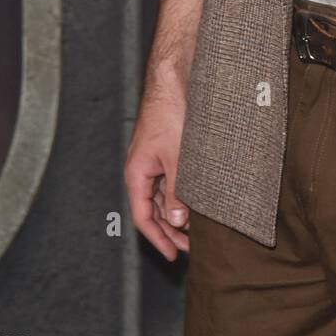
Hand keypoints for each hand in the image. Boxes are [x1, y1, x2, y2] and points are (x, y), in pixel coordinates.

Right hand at [124, 92, 190, 260]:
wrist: (175, 79)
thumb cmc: (170, 113)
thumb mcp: (177, 157)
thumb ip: (176, 190)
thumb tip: (177, 221)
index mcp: (136, 174)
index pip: (144, 218)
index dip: (158, 239)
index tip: (175, 256)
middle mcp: (142, 170)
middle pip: (154, 210)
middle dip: (171, 231)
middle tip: (192, 248)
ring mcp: (155, 160)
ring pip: (164, 196)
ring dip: (179, 213)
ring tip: (199, 229)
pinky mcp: (167, 150)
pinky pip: (172, 180)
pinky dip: (183, 194)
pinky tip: (199, 201)